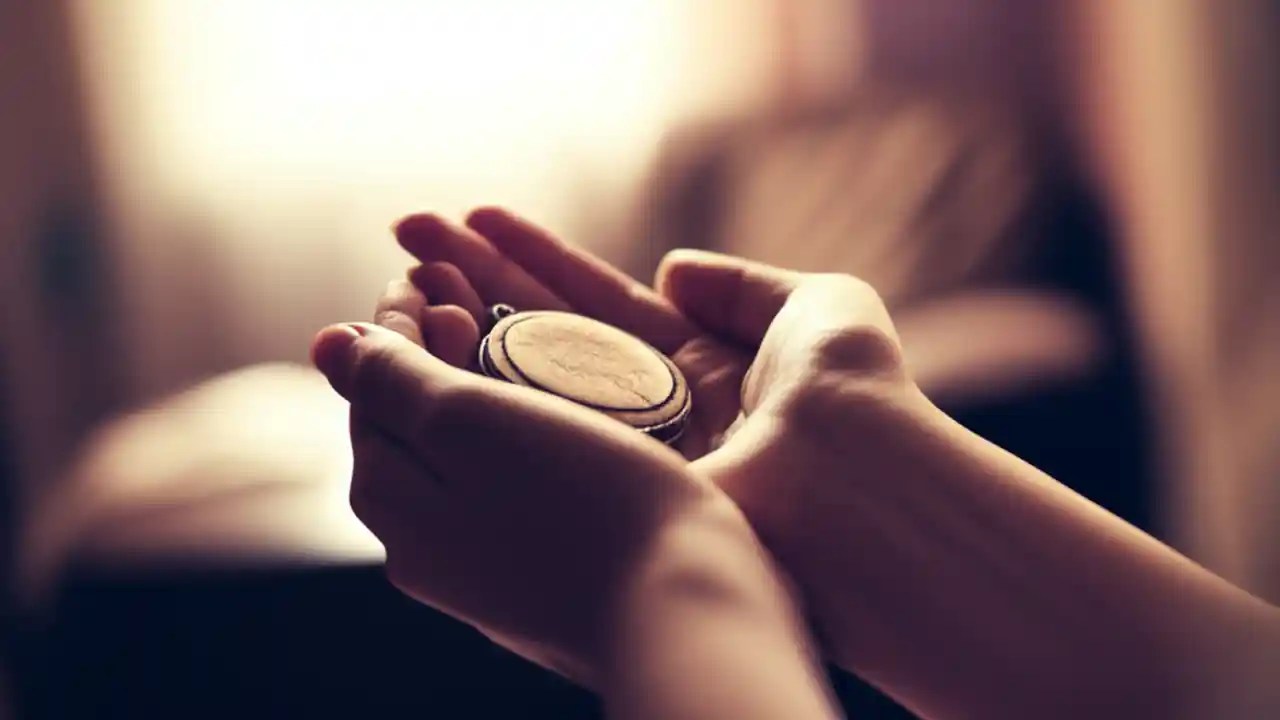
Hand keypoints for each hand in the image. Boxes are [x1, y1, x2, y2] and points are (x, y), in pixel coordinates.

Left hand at [310, 291, 776, 687]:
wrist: (685, 604)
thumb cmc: (579, 502)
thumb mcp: (466, 421)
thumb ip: (392, 379)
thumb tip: (329, 343)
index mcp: (395, 504)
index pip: (373, 395)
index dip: (392, 326)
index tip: (421, 269)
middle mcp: (431, 541)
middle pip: (420, 421)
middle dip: (432, 344)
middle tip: (459, 282)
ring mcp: (493, 558)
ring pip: (473, 445)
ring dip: (478, 373)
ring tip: (502, 320)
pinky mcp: (552, 562)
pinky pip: (520, 473)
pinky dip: (523, 418)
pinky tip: (559, 397)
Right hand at [394, 208, 914, 540]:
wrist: (860, 492)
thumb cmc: (853, 397)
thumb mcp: (818, 309)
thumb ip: (743, 285)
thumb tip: (672, 269)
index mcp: (704, 369)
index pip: (601, 304)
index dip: (536, 259)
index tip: (474, 218)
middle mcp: (652, 416)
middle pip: (550, 333)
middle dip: (480, 278)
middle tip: (408, 233)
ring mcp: (621, 456)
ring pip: (528, 376)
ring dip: (464, 321)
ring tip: (405, 266)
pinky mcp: (601, 491)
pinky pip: (530, 424)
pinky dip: (477, 382)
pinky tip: (427, 337)